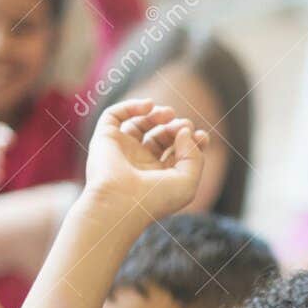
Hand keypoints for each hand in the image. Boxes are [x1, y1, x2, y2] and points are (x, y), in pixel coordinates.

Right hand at [81, 99, 206, 224]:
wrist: (119, 202)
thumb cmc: (154, 198)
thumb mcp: (188, 181)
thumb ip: (194, 155)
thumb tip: (184, 130)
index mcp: (161, 177)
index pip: (179, 153)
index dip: (193, 141)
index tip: (202, 136)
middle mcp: (141, 163)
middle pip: (162, 137)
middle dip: (176, 127)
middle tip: (183, 125)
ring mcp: (123, 150)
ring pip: (141, 124)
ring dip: (157, 114)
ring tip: (168, 113)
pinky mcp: (105, 138)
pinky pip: (115, 114)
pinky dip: (132, 105)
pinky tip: (148, 106)